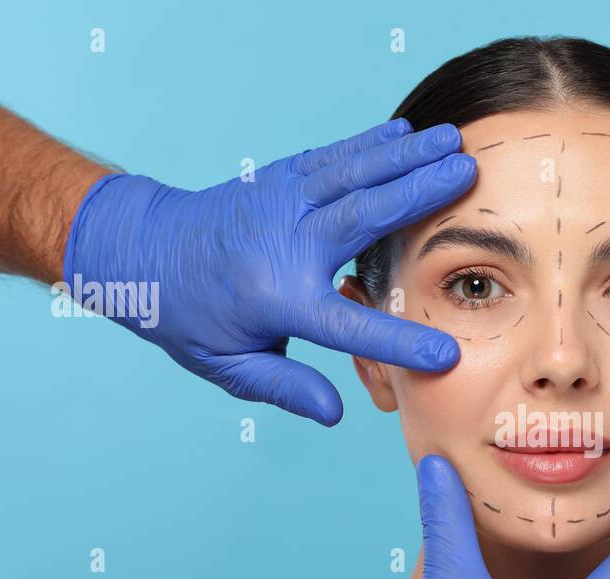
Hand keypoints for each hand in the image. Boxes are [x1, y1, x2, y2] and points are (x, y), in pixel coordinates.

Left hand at [62, 119, 473, 424]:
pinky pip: (333, 157)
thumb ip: (283, 387)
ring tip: (454, 140)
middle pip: (362, 217)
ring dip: (406, 155)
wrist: (139, 249)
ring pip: (352, 174)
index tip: (445, 355)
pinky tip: (406, 132)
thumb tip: (334, 414)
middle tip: (469, 173)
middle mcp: (282, 244)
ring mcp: (279, 202)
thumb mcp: (227, 365)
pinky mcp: (278, 179)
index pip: (346, 326)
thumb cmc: (187, 316)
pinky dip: (371, 143)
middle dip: (418, 194)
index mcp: (275, 299)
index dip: (397, 342)